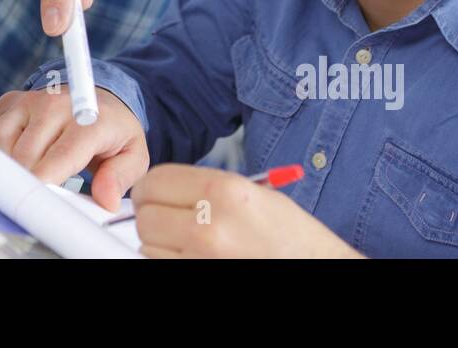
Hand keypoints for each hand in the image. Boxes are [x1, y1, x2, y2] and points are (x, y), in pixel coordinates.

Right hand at [0, 85, 147, 211]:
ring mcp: (29, 99)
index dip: (44, 184)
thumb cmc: (112, 130)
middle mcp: (55, 104)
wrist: (100, 97)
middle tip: (37, 192)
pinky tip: (14, 150)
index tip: (38, 204)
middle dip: (27, 181)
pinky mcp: (9, 100)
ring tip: (29, 168)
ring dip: (8, 164)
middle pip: (24, 156)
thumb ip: (120, 177)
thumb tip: (105, 199)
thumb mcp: (132, 154)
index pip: (59, 157)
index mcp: (89, 119)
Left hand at [131, 164, 363, 257]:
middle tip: (166, 214)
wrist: (313, 265)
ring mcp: (200, 259)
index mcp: (223, 191)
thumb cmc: (289, 233)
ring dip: (159, 239)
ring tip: (187, 236)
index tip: (155, 191)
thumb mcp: (251, 191)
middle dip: (152, 213)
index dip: (152, 186)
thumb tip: (161, 187)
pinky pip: (161, 263)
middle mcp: (208, 226)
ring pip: (148, 244)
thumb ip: (203, 184)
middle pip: (145, 215)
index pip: (155, 181)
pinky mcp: (196, 277)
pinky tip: (192, 252)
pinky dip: (168, 257)